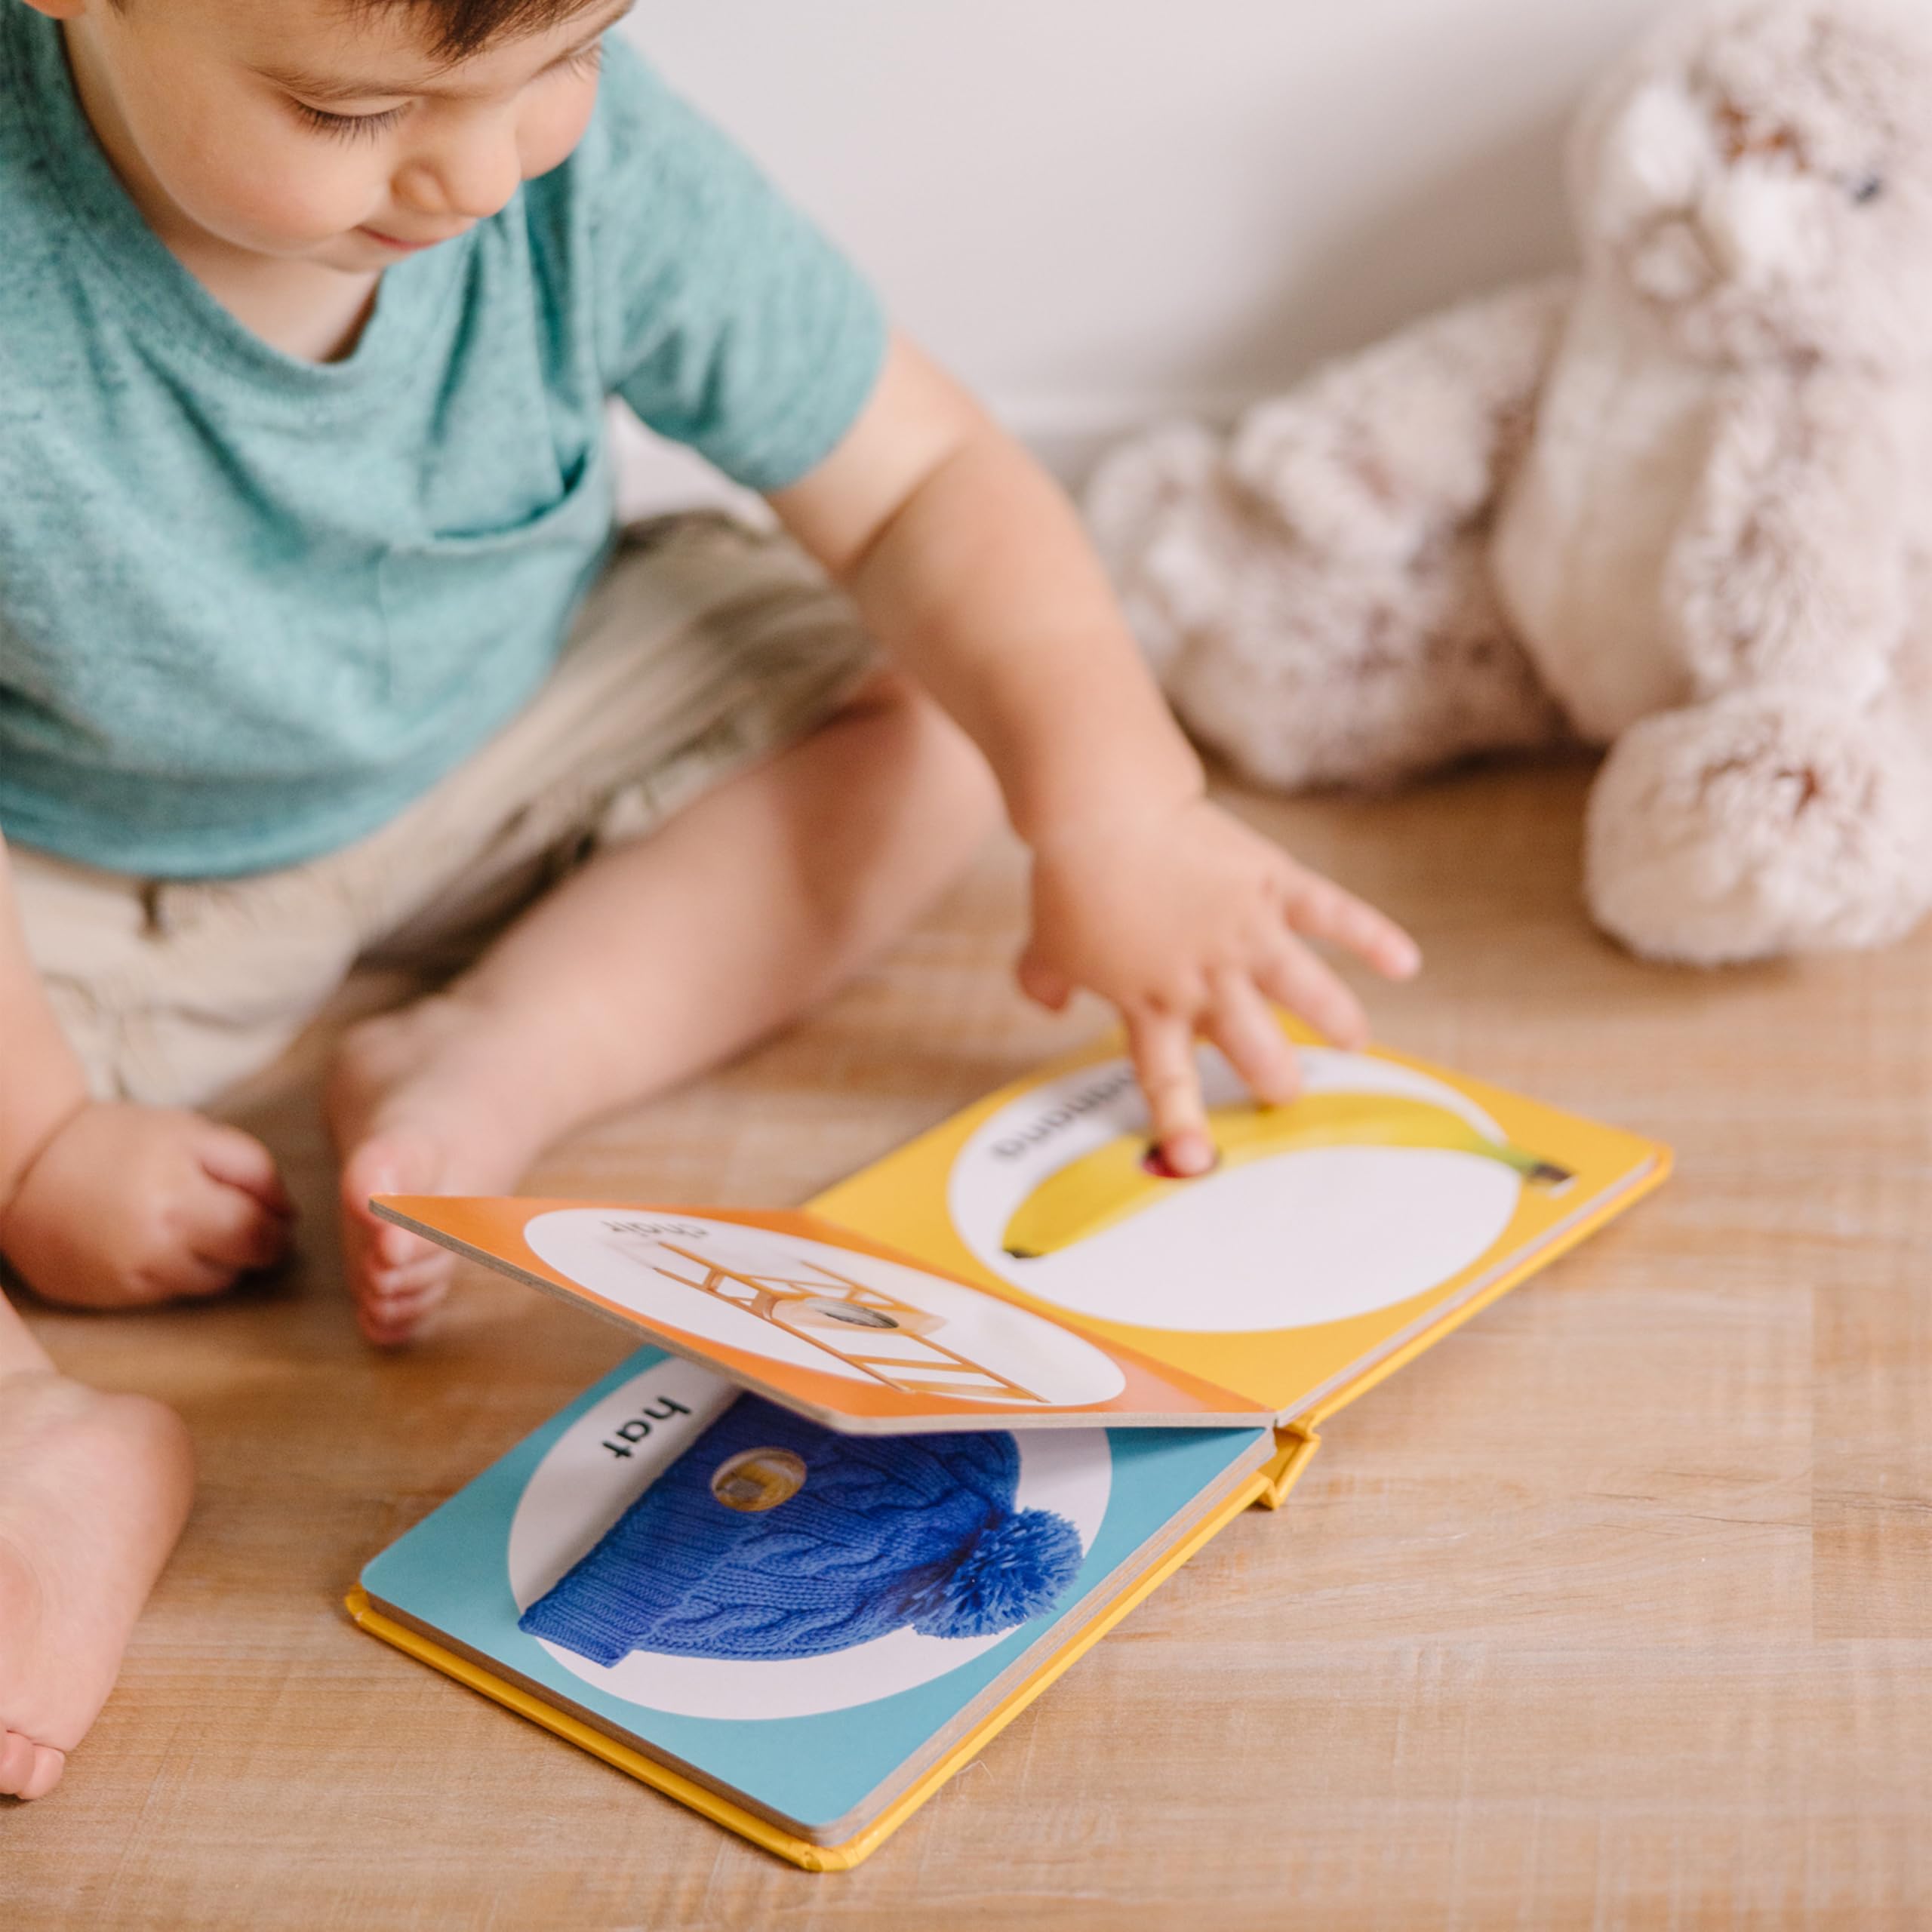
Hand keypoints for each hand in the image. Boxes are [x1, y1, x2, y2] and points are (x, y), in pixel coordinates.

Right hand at [0, 1102, 294, 1307]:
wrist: (28, 1168)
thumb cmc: (120, 1142)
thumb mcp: (191, 1132)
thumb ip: (250, 1166)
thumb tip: (290, 1213)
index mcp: (182, 1191)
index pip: (261, 1227)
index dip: (280, 1225)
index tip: (281, 1220)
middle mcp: (159, 1238)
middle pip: (245, 1259)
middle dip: (263, 1248)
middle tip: (258, 1234)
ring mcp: (133, 1273)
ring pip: (214, 1283)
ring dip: (224, 1264)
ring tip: (204, 1236)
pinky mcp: (112, 1297)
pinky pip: (173, 1296)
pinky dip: (183, 1276)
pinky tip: (167, 1249)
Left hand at [1017, 797, 1419, 1173]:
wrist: (1103, 807)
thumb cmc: (1071, 880)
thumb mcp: (1046, 943)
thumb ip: (1045, 979)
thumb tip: (1043, 1002)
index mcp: (1150, 1002)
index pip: (1167, 1077)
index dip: (1183, 1123)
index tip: (1200, 1162)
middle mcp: (1204, 977)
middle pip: (1250, 1044)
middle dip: (1276, 1078)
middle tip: (1290, 1095)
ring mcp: (1243, 930)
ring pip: (1303, 987)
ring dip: (1335, 1018)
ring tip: (1355, 1043)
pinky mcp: (1271, 883)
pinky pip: (1330, 911)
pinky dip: (1371, 935)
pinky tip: (1404, 962)